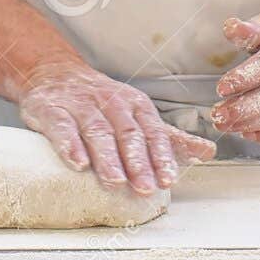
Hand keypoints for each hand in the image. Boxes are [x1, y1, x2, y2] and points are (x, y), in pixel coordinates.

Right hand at [17, 61, 214, 194]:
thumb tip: (207, 152)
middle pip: (128, 133)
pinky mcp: (52, 110)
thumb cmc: (102, 101)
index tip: (168, 179)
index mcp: (135, 105)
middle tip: (145, 187)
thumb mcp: (138, 114)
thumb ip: (170, 137)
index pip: (153, 131)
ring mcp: (81, 105)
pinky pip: (62, 127)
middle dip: (138, 161)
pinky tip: (78, 164)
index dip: (161, 156)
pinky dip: (70, 145)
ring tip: (116, 181)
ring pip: (98, 131)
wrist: (55, 72)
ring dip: (108, 158)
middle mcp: (111, 102)